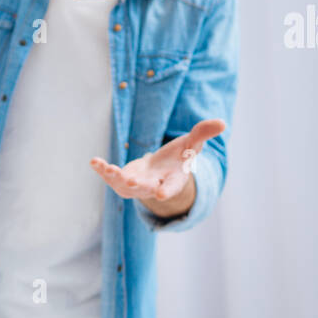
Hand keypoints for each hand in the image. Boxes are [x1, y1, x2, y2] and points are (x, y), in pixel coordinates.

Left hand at [90, 118, 224, 204]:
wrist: (159, 171)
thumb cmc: (177, 157)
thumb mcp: (192, 144)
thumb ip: (203, 134)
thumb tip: (222, 122)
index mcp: (174, 179)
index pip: (172, 186)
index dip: (168, 190)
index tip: (162, 194)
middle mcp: (154, 185)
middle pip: (146, 187)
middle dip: (138, 185)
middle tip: (130, 180)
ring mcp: (136, 185)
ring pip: (125, 185)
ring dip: (115, 177)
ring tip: (107, 168)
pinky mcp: (121, 181)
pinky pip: (110, 177)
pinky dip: (102, 170)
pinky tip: (94, 161)